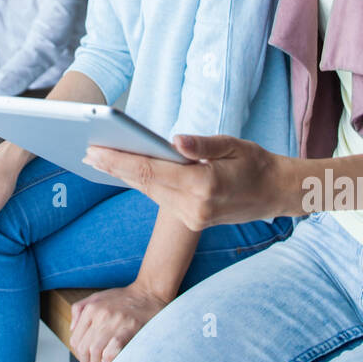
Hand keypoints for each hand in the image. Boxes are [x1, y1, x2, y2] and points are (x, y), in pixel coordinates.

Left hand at [69, 283, 169, 361]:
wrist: (147, 292)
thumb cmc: (123, 297)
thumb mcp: (96, 296)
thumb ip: (79, 309)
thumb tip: (72, 329)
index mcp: (91, 308)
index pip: (76, 338)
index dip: (78, 353)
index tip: (82, 360)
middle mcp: (100, 314)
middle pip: (85, 346)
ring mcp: (114, 321)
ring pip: (96, 349)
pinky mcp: (128, 328)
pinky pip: (113, 347)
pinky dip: (109, 356)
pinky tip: (108, 360)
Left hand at [84, 133, 292, 228]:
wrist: (275, 194)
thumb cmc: (255, 163)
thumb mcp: (233, 144)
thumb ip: (202, 145)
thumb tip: (174, 140)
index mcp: (204, 186)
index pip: (152, 171)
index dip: (120, 161)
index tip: (95, 150)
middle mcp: (194, 207)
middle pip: (145, 184)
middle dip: (115, 168)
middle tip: (87, 152)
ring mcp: (193, 218)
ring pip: (150, 192)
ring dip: (124, 176)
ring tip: (99, 160)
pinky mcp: (192, 221)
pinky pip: (160, 199)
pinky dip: (142, 184)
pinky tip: (126, 172)